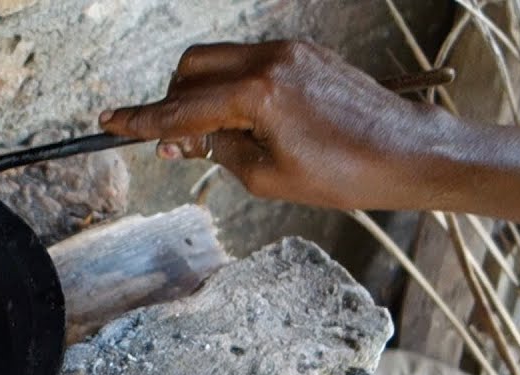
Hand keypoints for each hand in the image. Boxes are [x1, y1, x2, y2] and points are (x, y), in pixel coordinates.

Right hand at [99, 40, 453, 210]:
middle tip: (175, 143)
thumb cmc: (346, 174)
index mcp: (258, 92)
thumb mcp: (268, 177)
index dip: (142, 119)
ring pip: (220, 60)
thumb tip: (186, 139)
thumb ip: (219, 151)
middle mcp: (270, 60)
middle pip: (192, 66)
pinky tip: (245, 122)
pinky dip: (232, 88)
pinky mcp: (306, 54)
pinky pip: (250, 63)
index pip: (182, 106)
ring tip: (215, 138)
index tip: (109, 122)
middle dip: (173, 101)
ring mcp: (290, 51)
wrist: (409, 153)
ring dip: (202, 93)